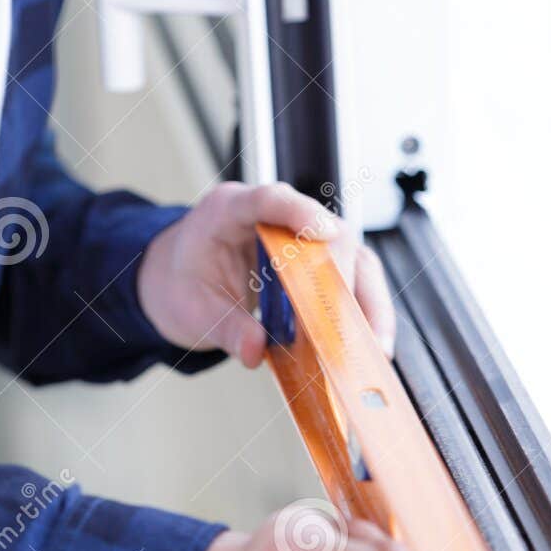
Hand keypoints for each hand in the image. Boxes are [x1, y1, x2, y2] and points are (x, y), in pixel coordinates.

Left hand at [135, 179, 395, 368]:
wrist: (177, 280)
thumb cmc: (182, 282)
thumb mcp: (192, 312)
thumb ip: (225, 330)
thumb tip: (254, 350)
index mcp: (229, 210)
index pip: (269, 199)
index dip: (298, 212)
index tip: (323, 231)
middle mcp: (272, 215)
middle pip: (324, 231)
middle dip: (342, 277)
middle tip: (346, 324)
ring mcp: (299, 235)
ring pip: (350, 254)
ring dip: (365, 298)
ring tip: (374, 343)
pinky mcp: (316, 259)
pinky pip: (351, 276)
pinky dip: (363, 308)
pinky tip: (371, 340)